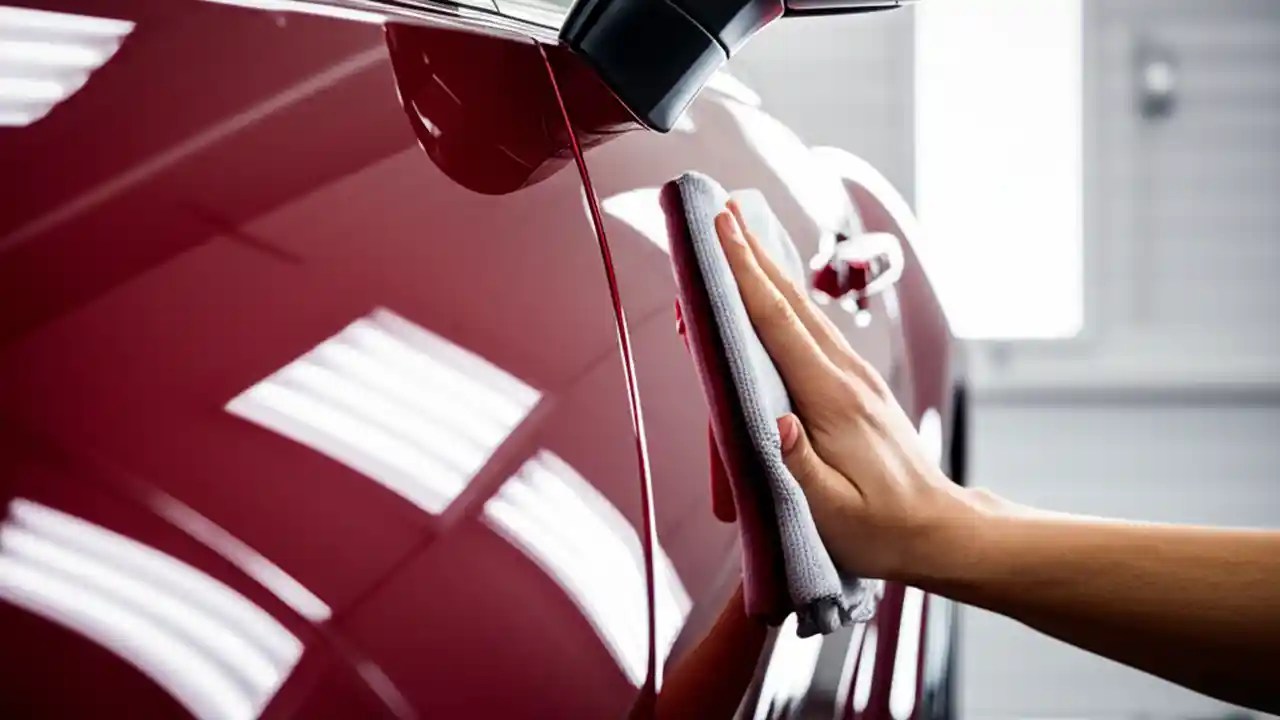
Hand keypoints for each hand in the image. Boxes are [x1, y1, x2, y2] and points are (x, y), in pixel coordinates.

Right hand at [714, 199, 984, 580]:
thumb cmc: (880, 530)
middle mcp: (846, 378)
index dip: (745, 275)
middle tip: (721, 211)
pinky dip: (783, 303)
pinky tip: (772, 294)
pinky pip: (812, 332)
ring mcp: (855, 379)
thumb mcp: (832, 513)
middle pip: (789, 304)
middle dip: (752, 255)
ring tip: (738, 237)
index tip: (722, 231)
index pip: (778, 325)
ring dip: (767, 272)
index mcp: (833, 401)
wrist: (940, 530)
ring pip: (802, 313)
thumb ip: (799, 466)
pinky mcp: (856, 388)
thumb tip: (772, 422)